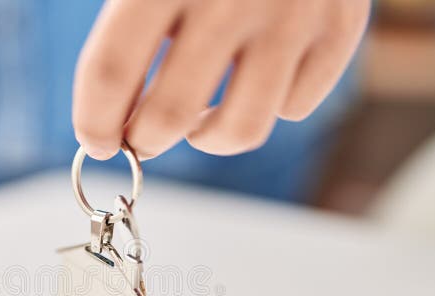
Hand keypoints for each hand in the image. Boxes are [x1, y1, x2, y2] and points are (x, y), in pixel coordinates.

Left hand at [73, 0, 370, 159]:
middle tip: (141, 137)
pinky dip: (268, 107)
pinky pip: (295, 108)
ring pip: (241, 130)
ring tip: (195, 120)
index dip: (94, 122)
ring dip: (206, 138)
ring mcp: (293, 14)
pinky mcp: (341, 26)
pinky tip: (252, 79)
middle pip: (169, 115)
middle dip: (144, 141)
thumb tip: (105, 116)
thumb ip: (122, 27)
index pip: (110, 72)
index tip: (98, 142)